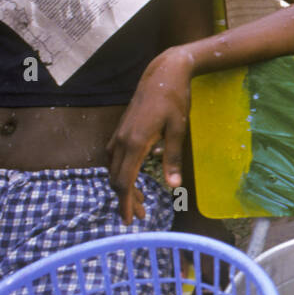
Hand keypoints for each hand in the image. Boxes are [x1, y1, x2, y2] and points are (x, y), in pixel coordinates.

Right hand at [107, 48, 193, 223]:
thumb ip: (173, 159)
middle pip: (116, 179)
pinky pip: (115, 158)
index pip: (125, 181)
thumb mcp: (179, 130)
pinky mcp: (121, 131)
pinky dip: (122, 173)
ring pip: (114, 170)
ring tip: (140, 201)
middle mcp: (121, 141)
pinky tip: (134, 177)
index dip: (126, 203)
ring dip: (124, 187)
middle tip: (140, 215)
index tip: (129, 221)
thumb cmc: (174, 100)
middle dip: (126, 200)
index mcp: (135, 143)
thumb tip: (174, 187)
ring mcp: (118, 135)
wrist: (162, 73)